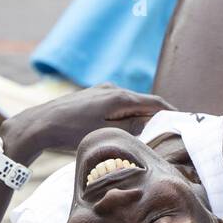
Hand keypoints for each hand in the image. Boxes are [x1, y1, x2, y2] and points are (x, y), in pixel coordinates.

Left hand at [0, 83, 173, 161]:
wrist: (39, 124)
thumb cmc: (72, 132)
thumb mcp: (108, 134)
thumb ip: (133, 127)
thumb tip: (150, 122)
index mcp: (120, 97)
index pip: (156, 102)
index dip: (172, 112)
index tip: (183, 122)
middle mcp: (112, 89)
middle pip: (143, 102)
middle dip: (156, 116)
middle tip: (168, 132)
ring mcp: (100, 91)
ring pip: (128, 104)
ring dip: (138, 116)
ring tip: (145, 134)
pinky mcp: (90, 96)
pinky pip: (115, 105)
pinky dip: (124, 115)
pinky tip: (121, 129)